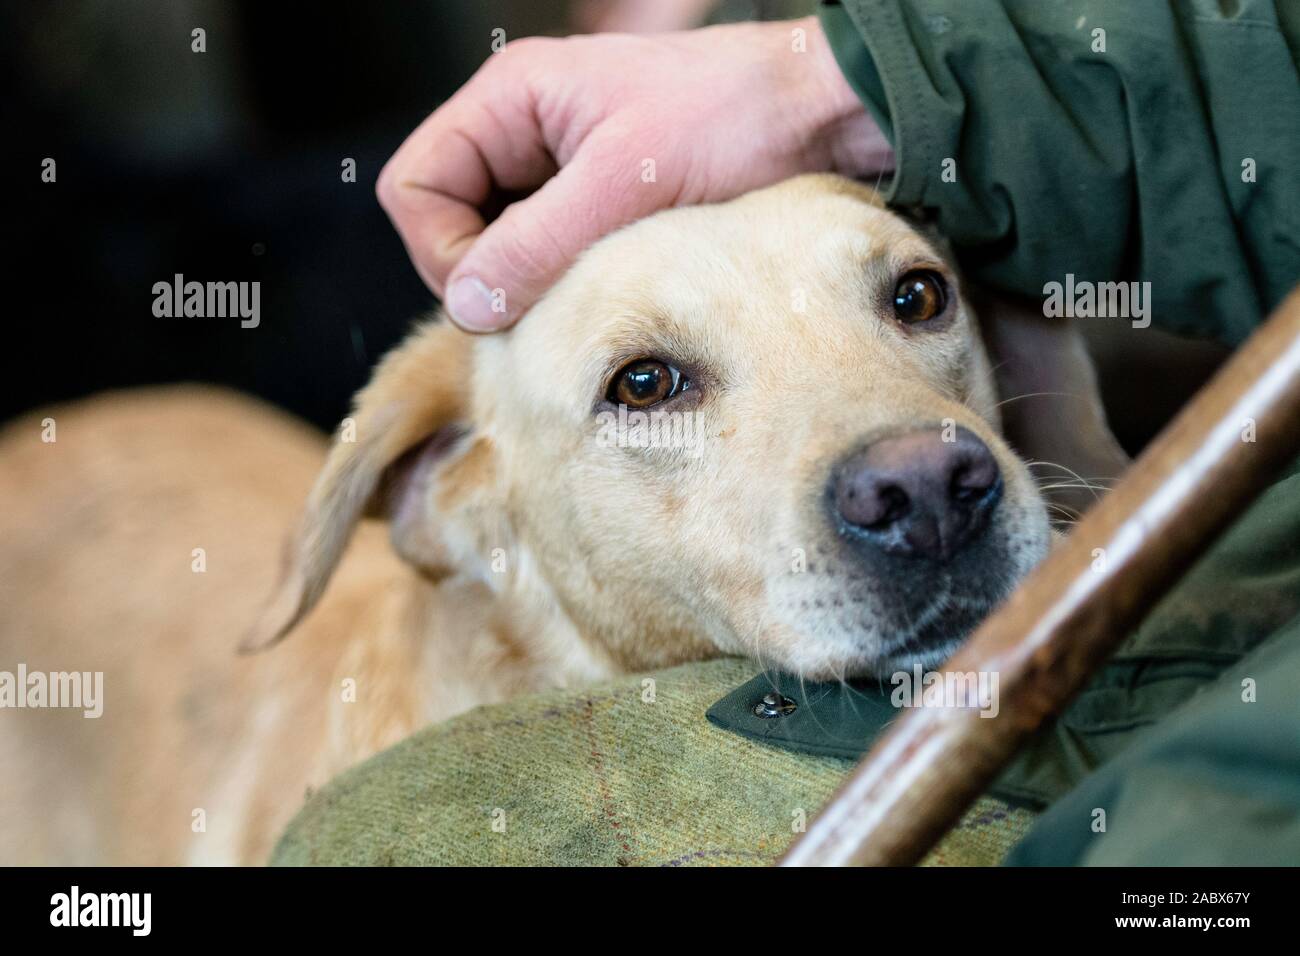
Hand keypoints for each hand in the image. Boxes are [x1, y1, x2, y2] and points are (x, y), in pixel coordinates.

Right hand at [377, 15, 892, 331]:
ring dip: (524, 280)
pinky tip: (603, 289)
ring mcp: (556, 167)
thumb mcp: (624, 183)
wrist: (818, 112)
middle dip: (481, 271)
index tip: (495, 295)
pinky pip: (544, 251)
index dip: (439, 249)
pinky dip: (559, 279)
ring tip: (582, 292)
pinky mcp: (593, 201)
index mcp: (510, 98)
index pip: (415, 184)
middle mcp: (522, 130)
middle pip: (445, 218)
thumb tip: (465, 305)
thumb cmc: (731, 117)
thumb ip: (537, 243)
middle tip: (542, 303)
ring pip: (494, 243)